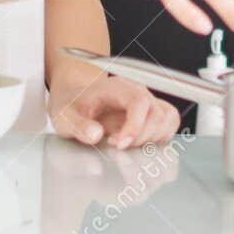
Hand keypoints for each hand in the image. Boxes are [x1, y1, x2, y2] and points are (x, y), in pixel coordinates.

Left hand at [50, 74, 180, 149]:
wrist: (76, 98)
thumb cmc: (72, 104)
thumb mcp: (64, 115)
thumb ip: (78, 125)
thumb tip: (95, 134)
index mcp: (118, 87)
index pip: (140, 102)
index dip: (135, 126)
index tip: (119, 144)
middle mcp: (138, 92)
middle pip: (158, 114)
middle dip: (140, 138)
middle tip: (116, 145)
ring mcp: (148, 102)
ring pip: (168, 120)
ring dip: (152, 139)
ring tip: (128, 145)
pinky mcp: (152, 114)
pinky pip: (170, 124)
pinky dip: (160, 138)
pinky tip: (140, 145)